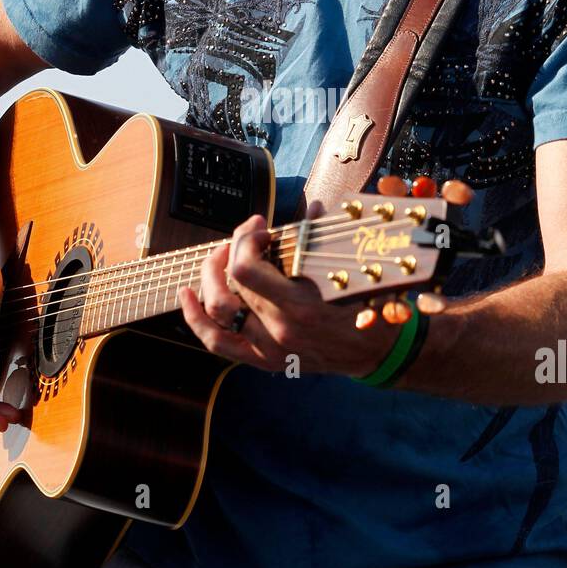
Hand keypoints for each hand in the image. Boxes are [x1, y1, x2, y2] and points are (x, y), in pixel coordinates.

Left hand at [178, 203, 401, 377]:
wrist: (379, 351)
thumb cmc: (369, 304)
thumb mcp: (353, 267)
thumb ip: (327, 237)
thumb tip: (313, 207)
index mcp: (301, 305)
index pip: (245, 270)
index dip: (243, 241)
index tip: (260, 228)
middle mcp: (279, 329)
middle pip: (229, 284)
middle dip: (231, 249)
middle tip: (244, 237)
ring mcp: (269, 347)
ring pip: (216, 312)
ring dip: (209, 279)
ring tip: (217, 258)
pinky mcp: (265, 360)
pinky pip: (218, 343)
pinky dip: (196, 319)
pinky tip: (187, 296)